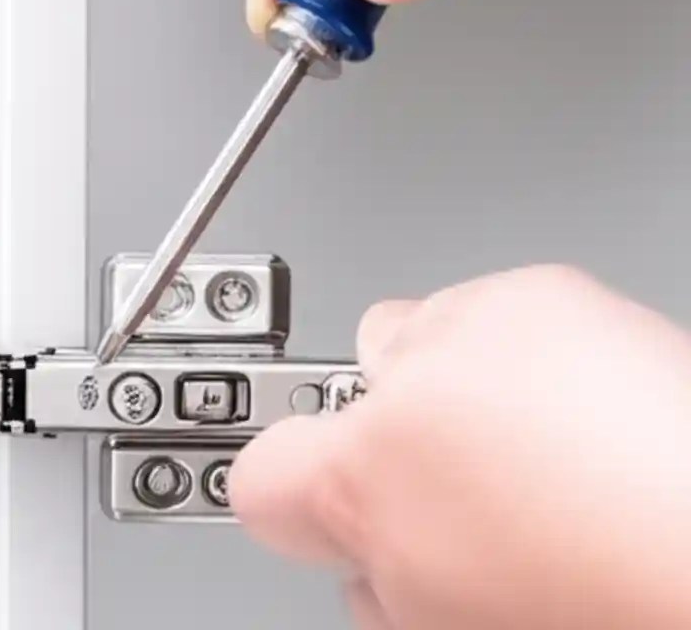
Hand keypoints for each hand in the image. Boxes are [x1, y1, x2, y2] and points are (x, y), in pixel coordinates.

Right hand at [228, 265, 690, 628]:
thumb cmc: (629, 604)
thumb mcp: (456, 621)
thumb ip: (388, 582)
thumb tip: (374, 561)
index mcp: (376, 476)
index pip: (259, 474)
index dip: (295, 510)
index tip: (329, 526)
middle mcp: (421, 382)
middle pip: (337, 399)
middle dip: (382, 446)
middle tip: (461, 511)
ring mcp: (490, 326)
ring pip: (413, 342)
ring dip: (453, 393)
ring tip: (544, 467)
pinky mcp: (557, 291)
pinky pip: (493, 314)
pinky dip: (521, 359)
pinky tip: (586, 426)